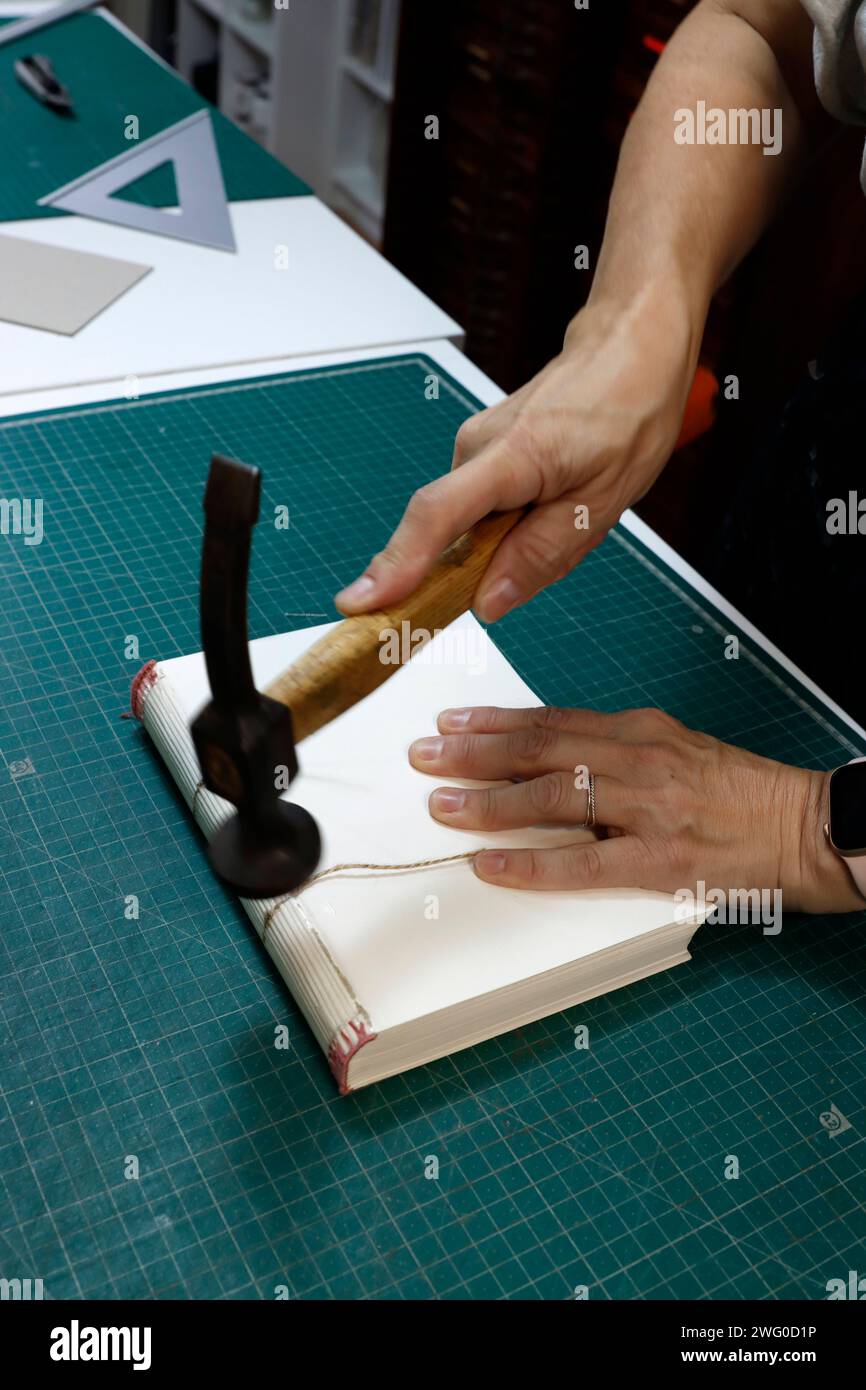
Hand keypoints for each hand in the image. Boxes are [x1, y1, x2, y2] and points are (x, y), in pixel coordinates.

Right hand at [336, 292, 694, 622]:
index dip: (398, 563)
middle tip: (549, 550)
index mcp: (514, 454)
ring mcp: (473, 447)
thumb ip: (542, 554)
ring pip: (473, 526)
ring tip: (572, 507)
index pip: (437, 514)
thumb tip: (488, 602)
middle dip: (485, 568)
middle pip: (450, 533)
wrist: (630, 344)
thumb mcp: (603, 501)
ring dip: (512, 541)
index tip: (362, 601)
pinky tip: (556, 499)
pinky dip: (513, 522)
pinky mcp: (479, 453)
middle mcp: (476, 446)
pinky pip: (482, 509)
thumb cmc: (627, 409)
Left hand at [408, 704, 861, 913]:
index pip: (551, 720)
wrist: (806, 825)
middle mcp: (637, 759)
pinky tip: (489, 864)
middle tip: (424, 755)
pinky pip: (581, 864)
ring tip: (441, 804)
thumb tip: (549, 760)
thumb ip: (615, 752)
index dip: (493, 722)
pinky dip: (530, 864)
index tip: (449, 721)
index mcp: (638, 730)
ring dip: (488, 801)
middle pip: (539, 750)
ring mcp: (647, 809)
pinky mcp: (660, 859)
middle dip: (473, 753)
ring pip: (551, 797)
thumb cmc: (738, 791)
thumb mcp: (676, 749)